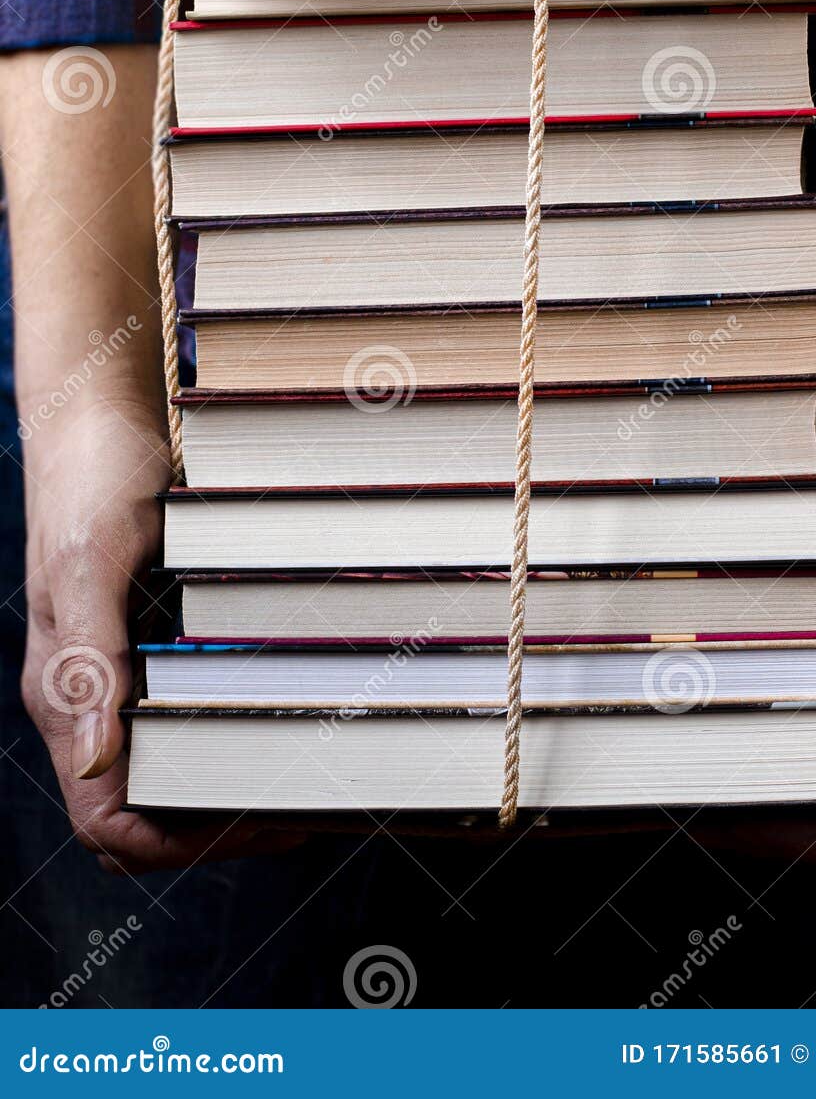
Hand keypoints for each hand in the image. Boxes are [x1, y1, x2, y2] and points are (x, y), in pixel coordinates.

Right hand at [20, 387, 303, 874]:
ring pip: (170, 758)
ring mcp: (123, 664)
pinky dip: (234, 720)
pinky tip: (288, 707)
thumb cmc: (86, 482)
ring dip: (230, 777)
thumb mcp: (90, 566)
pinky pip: (188, 701)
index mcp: (65, 692)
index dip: (176, 844)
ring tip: (307, 774)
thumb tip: (95, 764)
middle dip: (217, 823)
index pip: (105, 817)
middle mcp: (93, 692)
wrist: (97, 414)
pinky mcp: (152, 632)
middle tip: (300, 809)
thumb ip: (91, 663)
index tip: (256, 825)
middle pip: (145, 801)